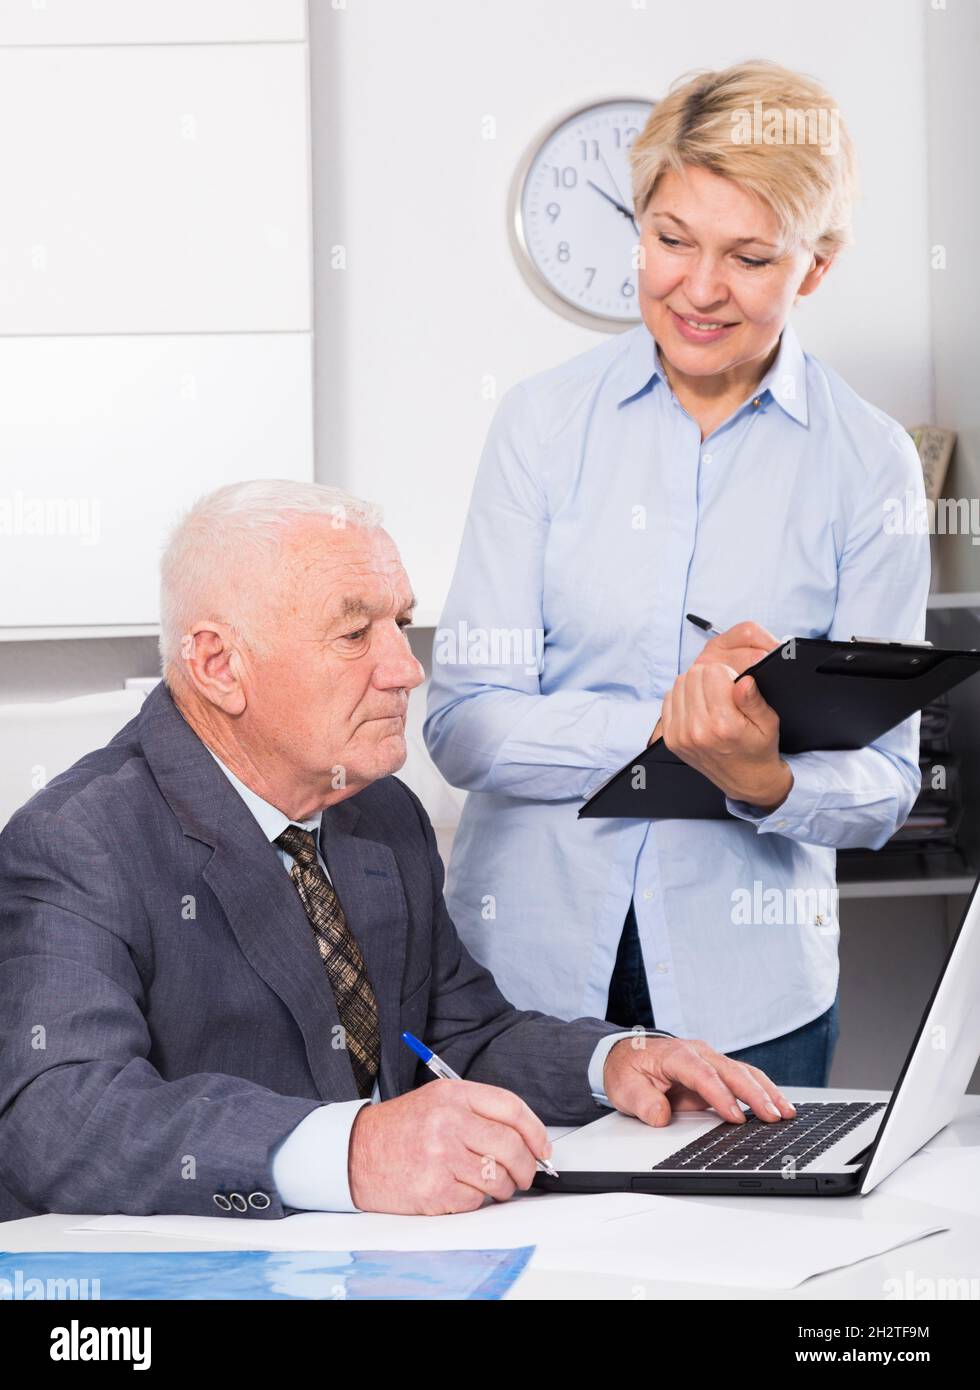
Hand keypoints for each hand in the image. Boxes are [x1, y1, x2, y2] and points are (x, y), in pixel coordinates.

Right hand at [347, 1078, 551, 1214]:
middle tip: (525, 1175)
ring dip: (502, 1188)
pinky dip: (474, 1201)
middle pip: (511, 1146)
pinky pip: (475, 1201)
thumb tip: (526, 1139)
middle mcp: (447, 1122)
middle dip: (526, 1167)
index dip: (535, 1131)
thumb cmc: (401, 1129)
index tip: (543, 1148)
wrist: (355, 1153)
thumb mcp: (438, 1101)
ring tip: (487, 1183)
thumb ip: (479, 1113)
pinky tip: (458, 1190)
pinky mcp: (433, 1190)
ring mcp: (440, 1156)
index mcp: (453, 1094)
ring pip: (498, 1177)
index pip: (511, 1108)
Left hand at [603, 1033, 796, 1125]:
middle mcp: (698, 1053)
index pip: (702, 1074)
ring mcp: (711, 1061)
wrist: (626, 1058)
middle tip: (774, 1116)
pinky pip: (744, 1080)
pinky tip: (778, 1106)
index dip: (720, 1095)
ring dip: (766, 1092)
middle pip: (732, 1071)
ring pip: (744, 1073)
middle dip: (755, 1094)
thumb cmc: (628, 1071)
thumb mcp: (624, 1088)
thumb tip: (660, 1115)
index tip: (735, 1116)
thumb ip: (642, 1101)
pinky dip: (763, 1092)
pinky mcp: (717, 1073)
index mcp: (676, 1054)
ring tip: (787, 1113)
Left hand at [648, 620, 779, 745]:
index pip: (712, 672)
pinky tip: (698, 708)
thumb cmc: (758, 749)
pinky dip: (683, 697)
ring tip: (711, 699)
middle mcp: (698, 730)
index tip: (733, 684)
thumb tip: (744, 680)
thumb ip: (754, 700)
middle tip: (723, 691)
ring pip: (679, 683)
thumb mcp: (769, 724)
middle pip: (694, 675)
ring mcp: (680, 735)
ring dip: (695, 685)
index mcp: (723, 724)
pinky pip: (669, 699)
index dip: (726, 672)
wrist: (745, 780)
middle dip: (710, 676)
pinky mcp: (670, 738)